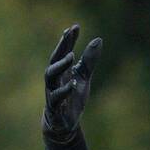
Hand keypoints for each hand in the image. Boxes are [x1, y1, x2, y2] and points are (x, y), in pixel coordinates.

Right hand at [43, 24, 102, 142]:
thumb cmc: (72, 97)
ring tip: (72, 56)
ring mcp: (52, 91)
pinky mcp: (55, 107)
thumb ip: (89, 60)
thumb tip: (98, 39)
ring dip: (61, 65)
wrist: (64, 123)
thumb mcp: (83, 77)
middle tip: (69, 35)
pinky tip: (73, 84)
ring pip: (51, 75)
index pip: (63, 51)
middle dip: (61, 46)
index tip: (75, 27)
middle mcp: (54, 78)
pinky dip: (64, 91)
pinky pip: (56, 97)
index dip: (68, 39)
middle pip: (54, 58)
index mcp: (61, 70)